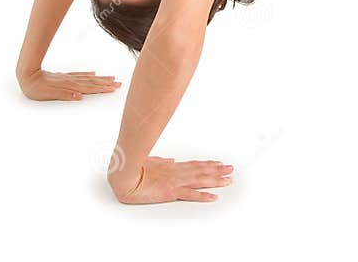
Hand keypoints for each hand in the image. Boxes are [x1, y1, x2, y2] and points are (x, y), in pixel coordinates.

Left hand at [18, 70, 120, 100]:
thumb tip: (79, 96)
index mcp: (69, 87)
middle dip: (106, 83)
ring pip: (88, 78)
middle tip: (119, 83)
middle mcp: (71, 81)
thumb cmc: (36, 89)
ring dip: (100, 78)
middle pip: (92, 82)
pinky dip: (88, 74)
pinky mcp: (63, 76)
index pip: (90, 88)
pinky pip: (79, 74)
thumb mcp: (49, 95)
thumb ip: (65, 95)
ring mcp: (68, 78)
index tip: (114, 88)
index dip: (102, 88)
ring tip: (111, 78)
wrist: (27, 76)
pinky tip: (93, 73)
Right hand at [109, 156, 233, 203]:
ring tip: (229, 180)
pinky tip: (214, 197)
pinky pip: (190, 194)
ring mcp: (176, 182)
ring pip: (201, 180)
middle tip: (231, 169)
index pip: (195, 164)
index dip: (208, 164)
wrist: (126, 175)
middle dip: (218, 171)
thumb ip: (163, 161)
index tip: (219, 163)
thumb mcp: (152, 162)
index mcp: (173, 167)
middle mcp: (178, 172)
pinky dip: (203, 195)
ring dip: (216, 180)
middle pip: (202, 171)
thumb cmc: (135, 167)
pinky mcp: (171, 192)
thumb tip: (171, 160)